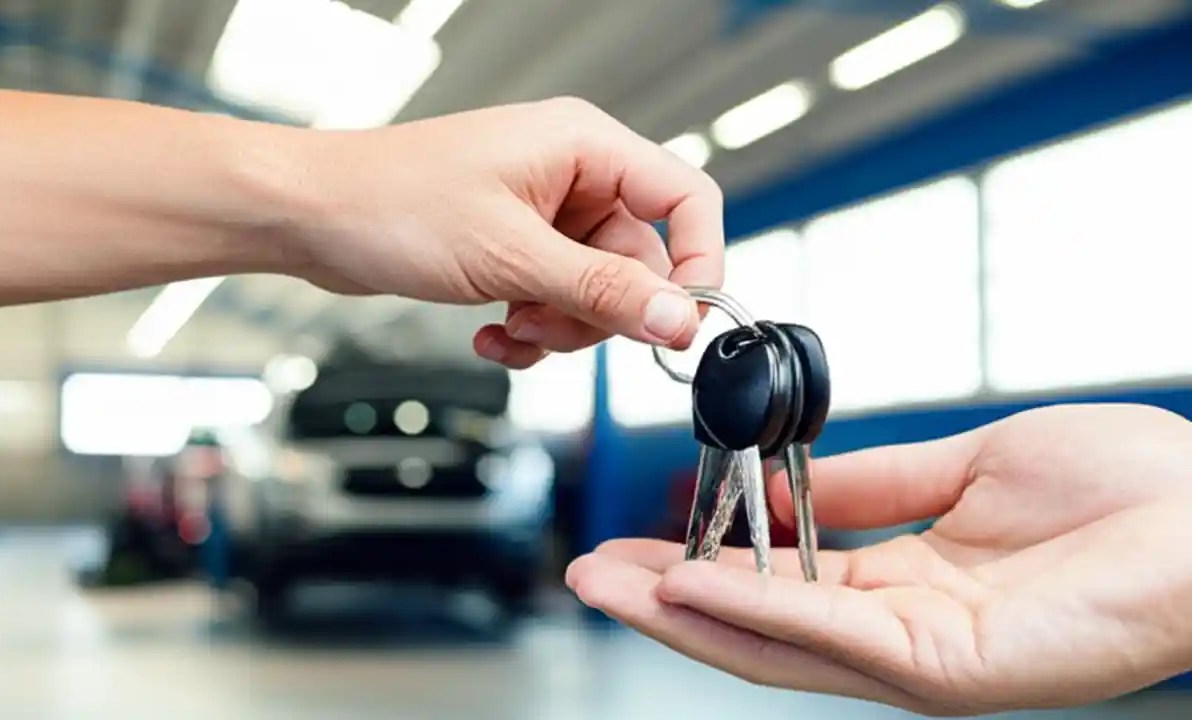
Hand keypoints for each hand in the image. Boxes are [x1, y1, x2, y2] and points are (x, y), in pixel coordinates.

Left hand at [278, 97, 723, 367]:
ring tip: (509, 324)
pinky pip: (556, 298)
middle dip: (598, 310)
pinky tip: (493, 332)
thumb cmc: (390, 204)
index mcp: (584, 147)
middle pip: (639, 260)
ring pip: (596, 290)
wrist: (312, 217)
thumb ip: (603, 290)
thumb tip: (678, 317)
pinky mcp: (516, 244)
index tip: (680, 322)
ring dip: (559, 326)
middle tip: (549, 328)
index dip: (697, 262)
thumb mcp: (511, 256)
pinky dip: (532, 327)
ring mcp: (543, 211)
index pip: (686, 198)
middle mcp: (571, 174)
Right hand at [566, 404, 1191, 715]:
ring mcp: (923, 660)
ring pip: (777, 642)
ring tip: (607, 585)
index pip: (783, 587)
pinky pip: (829, 633)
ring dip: (683, 614)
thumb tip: (788, 484)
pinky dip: (751, 609)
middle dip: (668, 602)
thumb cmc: (1126, 491)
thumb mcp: (966, 467)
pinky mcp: (947, 668)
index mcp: (910, 588)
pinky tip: (688, 584)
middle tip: (588, 576)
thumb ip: (872, 485)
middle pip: (761, 627)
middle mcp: (905, 637)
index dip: (706, 566)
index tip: (644, 535)